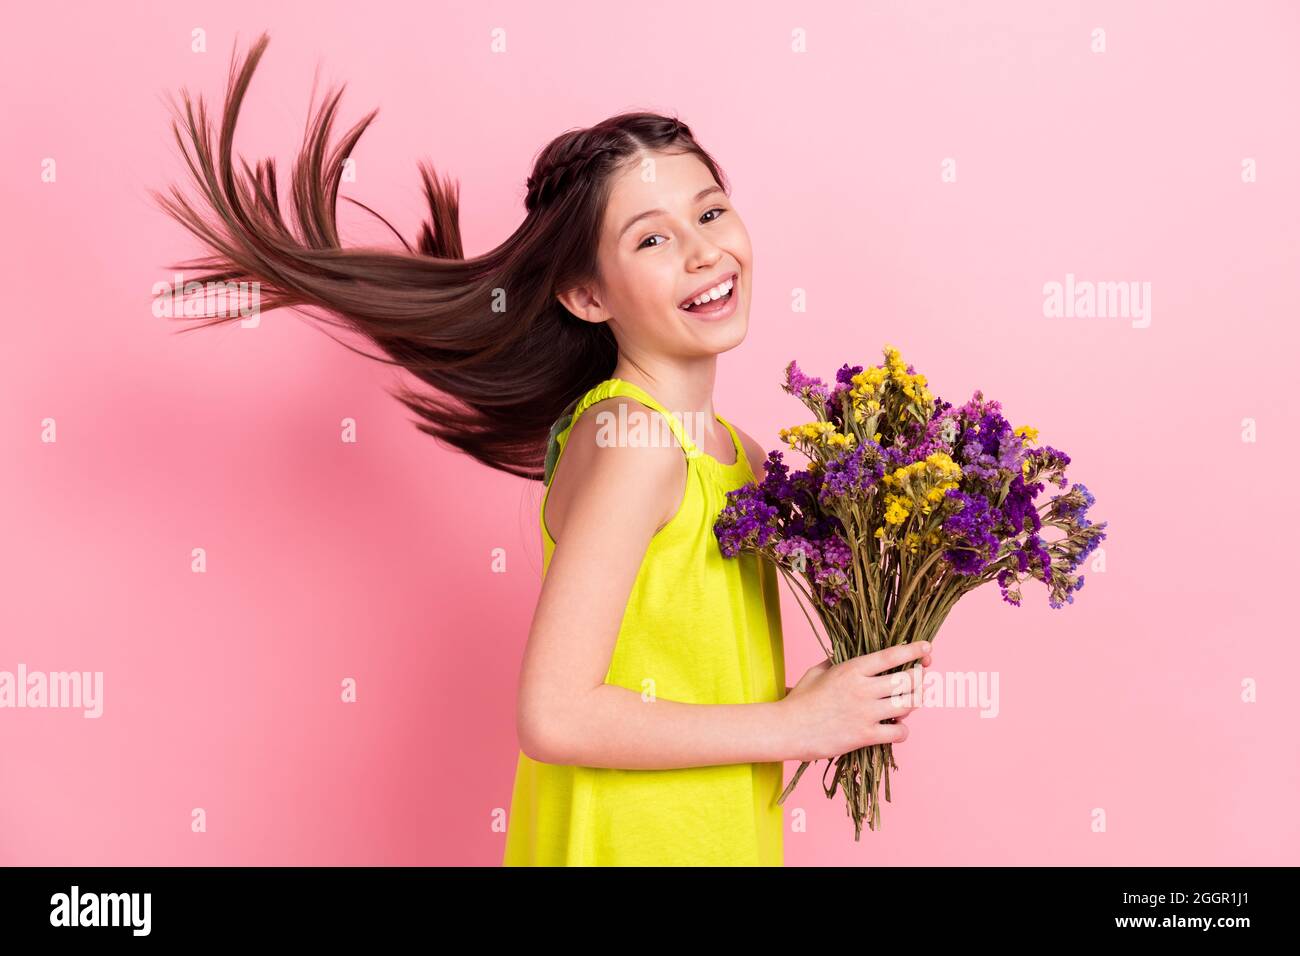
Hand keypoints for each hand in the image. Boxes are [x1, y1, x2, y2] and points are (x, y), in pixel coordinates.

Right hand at [783, 641, 931, 762]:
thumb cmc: (799, 699)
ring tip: (912, 700)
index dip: (914, 650)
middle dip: (921, 678)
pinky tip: (897, 728)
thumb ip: (835, 661)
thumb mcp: (817, 671)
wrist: (788, 729)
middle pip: (908, 681)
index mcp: (852, 669)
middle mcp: (863, 689)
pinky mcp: (866, 735)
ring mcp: (866, 713)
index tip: (927, 648)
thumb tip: (845, 654)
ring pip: (909, 705)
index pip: (891, 656)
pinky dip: (903, 730)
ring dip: (915, 702)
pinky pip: (900, 732)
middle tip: (921, 678)